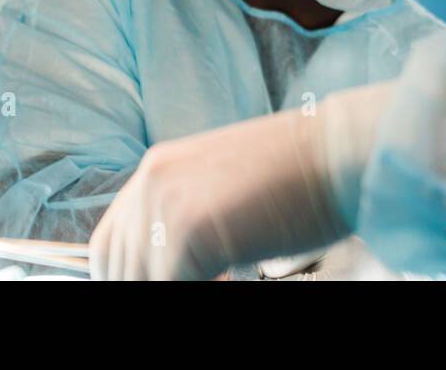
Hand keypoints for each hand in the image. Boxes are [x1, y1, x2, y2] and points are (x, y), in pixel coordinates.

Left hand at [89, 106, 344, 280]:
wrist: (336, 153)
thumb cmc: (298, 174)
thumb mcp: (222, 186)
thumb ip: (185, 212)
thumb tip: (170, 260)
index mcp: (158, 168)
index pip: (110, 241)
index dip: (130, 272)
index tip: (161, 282)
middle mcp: (151, 181)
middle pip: (118, 265)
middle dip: (150, 283)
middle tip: (201, 282)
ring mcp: (164, 205)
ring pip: (141, 279)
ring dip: (176, 284)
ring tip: (221, 277)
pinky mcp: (186, 232)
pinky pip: (168, 286)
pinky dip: (196, 291)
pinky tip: (229, 278)